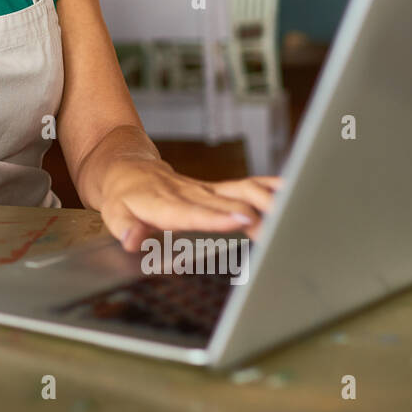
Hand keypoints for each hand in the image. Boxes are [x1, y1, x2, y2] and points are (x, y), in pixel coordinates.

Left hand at [98, 158, 280, 252]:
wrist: (128, 171)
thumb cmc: (124, 198)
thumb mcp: (114, 214)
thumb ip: (124, 227)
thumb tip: (131, 240)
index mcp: (166, 203)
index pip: (195, 212)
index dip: (219, 217)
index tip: (243, 221)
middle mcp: (192, 193)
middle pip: (229, 202)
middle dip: (257, 216)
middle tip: (282, 231)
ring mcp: (208, 190)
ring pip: (244, 190)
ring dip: (270, 201)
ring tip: (295, 215)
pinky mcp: (218, 189)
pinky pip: (248, 185)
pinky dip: (272, 187)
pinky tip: (296, 192)